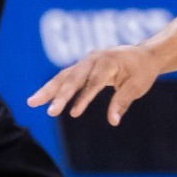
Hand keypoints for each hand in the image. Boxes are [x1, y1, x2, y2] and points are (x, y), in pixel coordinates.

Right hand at [27, 43, 161, 125]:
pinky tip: (42, 98)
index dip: (83, 98)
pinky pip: (66, 77)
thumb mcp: (137, 87)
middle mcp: (93, 59)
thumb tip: (113, 122)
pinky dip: (54, 87)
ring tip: (32, 102)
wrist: (144, 55)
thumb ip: (122, 102)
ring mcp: (86, 61)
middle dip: (59, 95)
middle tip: (49, 111)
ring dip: (48, 90)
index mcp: (108, 61)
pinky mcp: (82, 67)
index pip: (93, 82)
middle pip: (73, 77)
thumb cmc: (142, 71)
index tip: (73, 113)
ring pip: (64, 76)